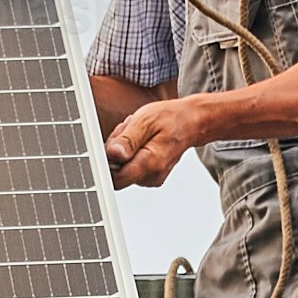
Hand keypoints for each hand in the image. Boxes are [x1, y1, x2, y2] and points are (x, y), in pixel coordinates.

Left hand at [106, 93, 220, 188]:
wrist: (190, 123)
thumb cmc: (170, 118)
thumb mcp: (145, 120)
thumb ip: (127, 140)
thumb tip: (112, 154)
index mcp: (149, 163)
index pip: (115, 179)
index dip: (106, 162)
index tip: (113, 144)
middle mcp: (151, 176)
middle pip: (116, 173)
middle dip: (115, 152)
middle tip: (128, 131)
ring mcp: (151, 179)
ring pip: (121, 170)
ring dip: (122, 151)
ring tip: (137, 134)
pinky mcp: (149, 177)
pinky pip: (129, 169)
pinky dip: (130, 154)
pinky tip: (140, 141)